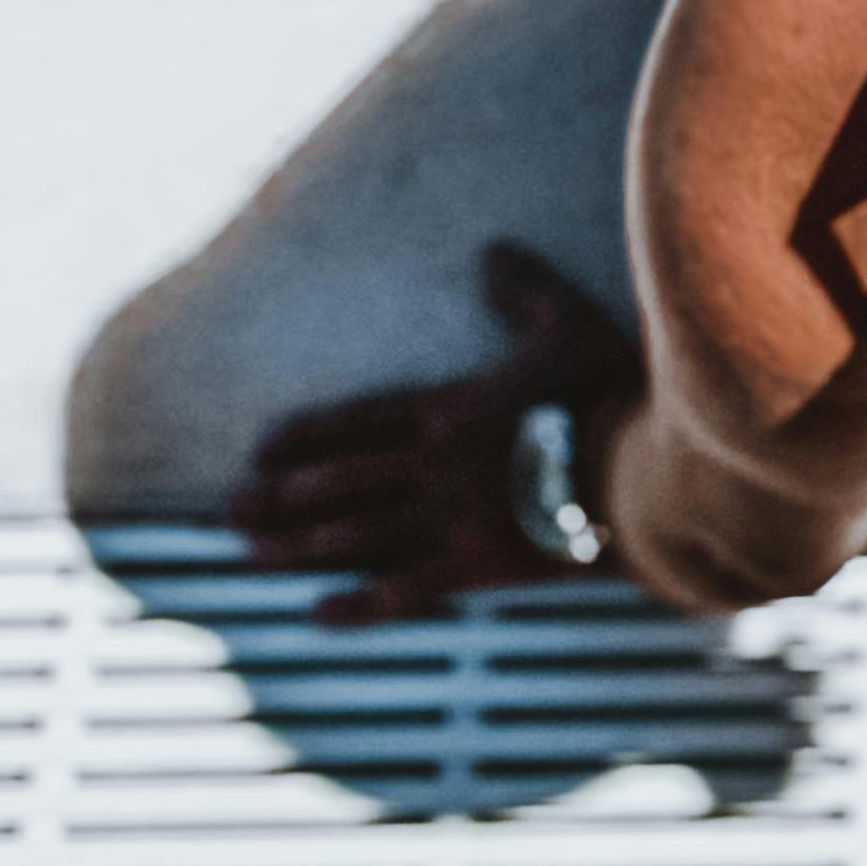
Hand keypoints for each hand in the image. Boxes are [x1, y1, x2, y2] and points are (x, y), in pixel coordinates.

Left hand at [229, 239, 642, 627]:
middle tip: (226, 510)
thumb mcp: (568, 322)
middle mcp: (435, 464)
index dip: (307, 435)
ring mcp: (449, 518)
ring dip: (297, 545)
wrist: (640, 467)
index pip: (360, 420)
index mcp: (451, 408)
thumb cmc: (609, 391)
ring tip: (249, 554)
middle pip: (341, 480)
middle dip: (280, 495)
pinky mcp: (475, 565)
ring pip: (355, 534)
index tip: (259, 449)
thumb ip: (523, 289)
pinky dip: (358, 604)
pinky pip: (402, 590)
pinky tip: (317, 613)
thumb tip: (489, 252)